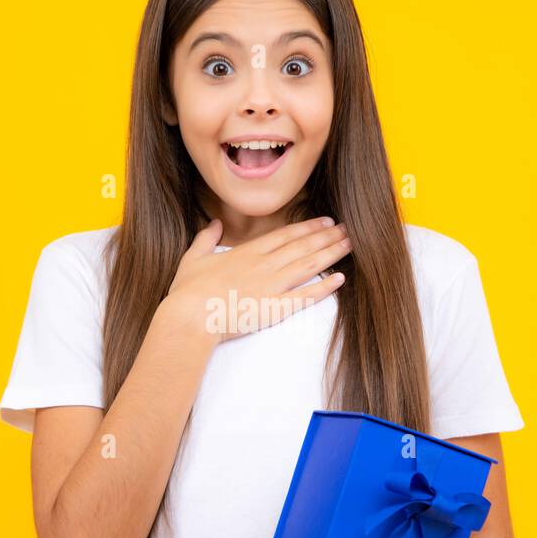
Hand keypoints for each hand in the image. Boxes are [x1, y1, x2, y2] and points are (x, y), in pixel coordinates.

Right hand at [162, 215, 350, 342]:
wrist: (190, 317)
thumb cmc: (188, 291)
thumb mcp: (193, 258)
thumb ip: (206, 238)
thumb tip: (213, 223)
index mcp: (247, 252)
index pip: (285, 235)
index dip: (308, 227)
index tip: (325, 220)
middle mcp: (264, 264)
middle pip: (302, 246)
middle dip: (327, 236)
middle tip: (347, 229)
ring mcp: (272, 285)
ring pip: (308, 265)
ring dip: (330, 253)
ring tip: (349, 245)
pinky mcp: (275, 308)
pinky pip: (305, 296)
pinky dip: (324, 287)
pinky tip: (340, 279)